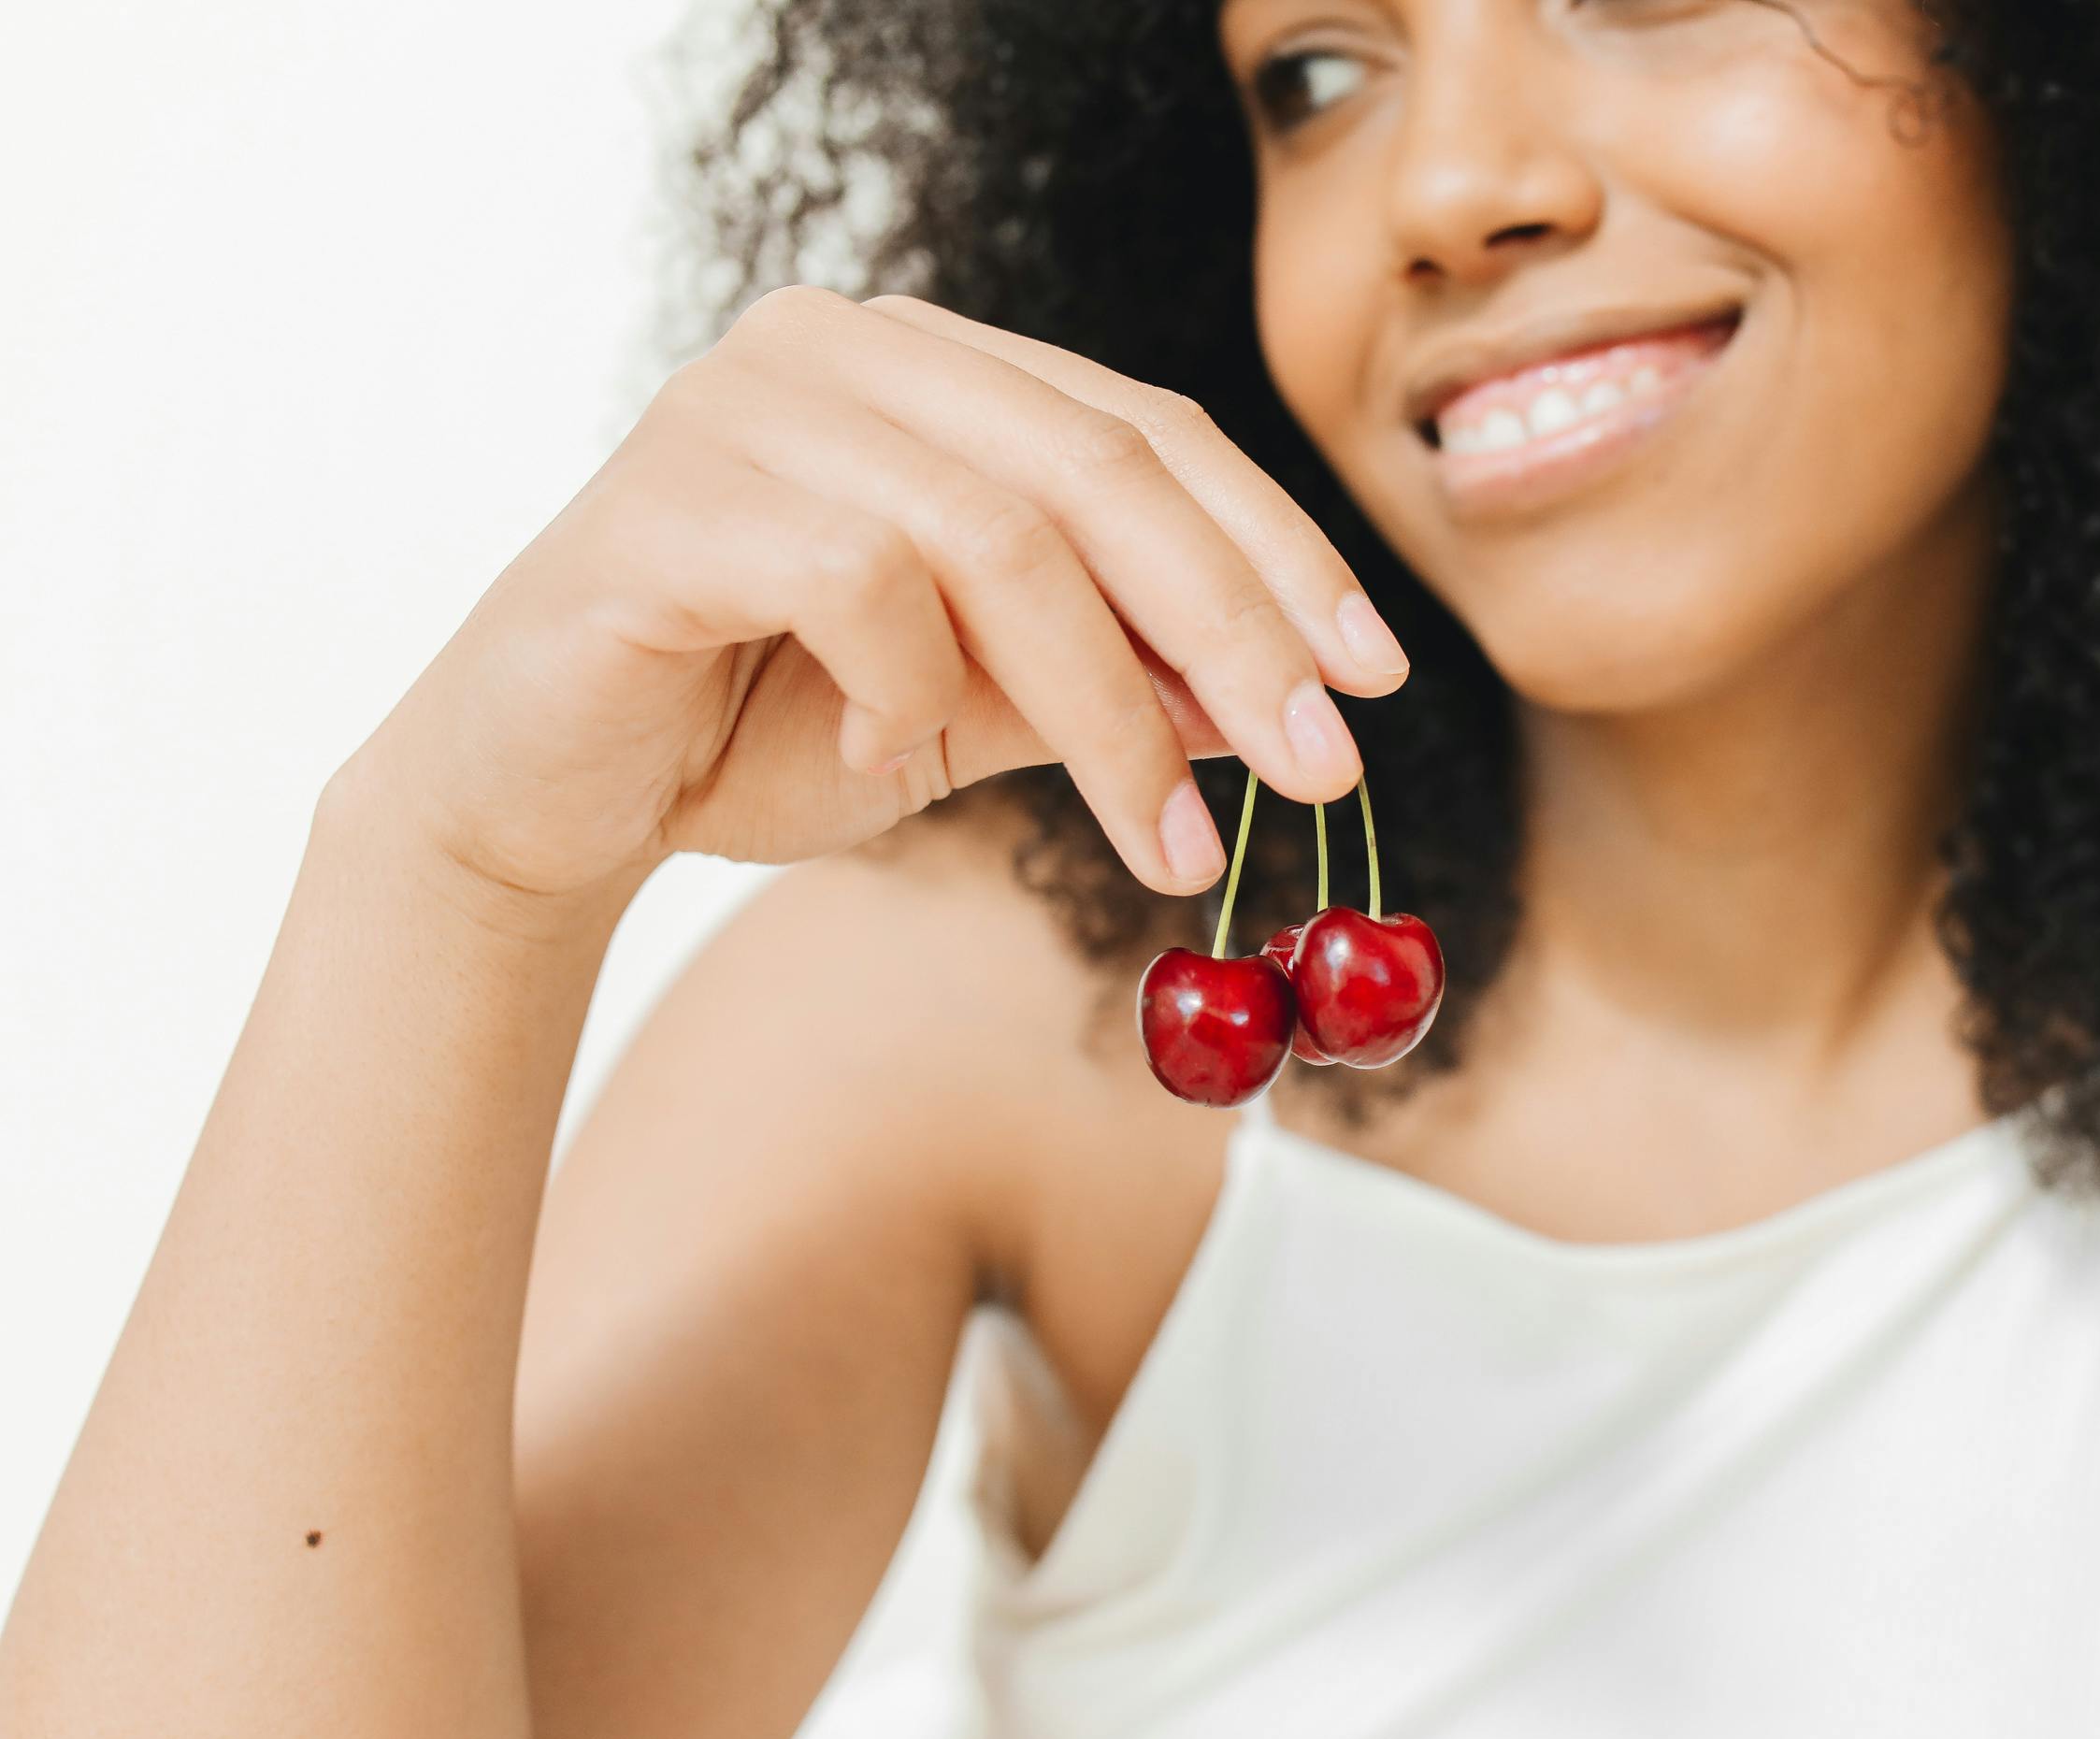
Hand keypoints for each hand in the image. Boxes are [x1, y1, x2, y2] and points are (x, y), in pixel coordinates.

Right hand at [341, 285, 1411, 904]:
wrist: (545, 799)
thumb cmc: (763, 734)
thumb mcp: (980, 714)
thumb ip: (1115, 681)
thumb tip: (1286, 701)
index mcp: (937, 370)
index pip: (1152, 431)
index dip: (1278, 551)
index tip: (1373, 678)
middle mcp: (848, 349)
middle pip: (1101, 468)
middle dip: (1234, 630)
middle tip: (1322, 769)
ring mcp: (749, 401)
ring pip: (997, 534)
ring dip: (1108, 708)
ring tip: (1163, 847)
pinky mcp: (667, 493)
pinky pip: (856, 579)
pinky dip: (906, 687)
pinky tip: (883, 757)